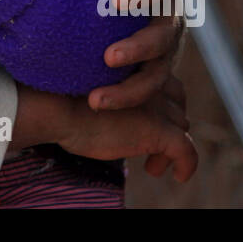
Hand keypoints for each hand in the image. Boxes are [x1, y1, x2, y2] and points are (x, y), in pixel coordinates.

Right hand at [11, 82, 196, 182]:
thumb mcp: (82, 84)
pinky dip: (185, 165)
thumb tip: (92, 106)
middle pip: (175, 102)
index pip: (161, 81)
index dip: (158, 100)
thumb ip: (101, 88)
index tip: (145, 117)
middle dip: (169, 120)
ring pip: (180, 125)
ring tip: (152, 165)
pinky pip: (185, 150)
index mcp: (135, 65)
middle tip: (151, 143)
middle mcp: (151, 81)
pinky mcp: (158, 130)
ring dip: (170, 145)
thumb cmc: (58, 94)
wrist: (56, 105)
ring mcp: (157, 106)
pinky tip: (178, 176)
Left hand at [82, 0, 186, 112]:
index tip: (116, 0)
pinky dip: (123, 100)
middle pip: (163, 37)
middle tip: (109, 57)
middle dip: (139, 49)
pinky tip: (93, 104)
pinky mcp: (151, 68)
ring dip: (130, 89)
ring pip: (157, 73)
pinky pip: (144, 90)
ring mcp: (162, 45)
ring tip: (97, 98)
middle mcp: (167, 14)